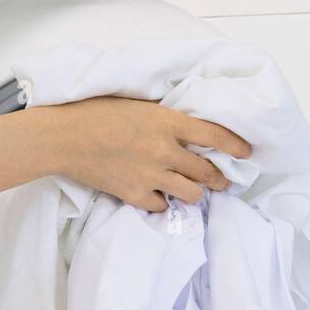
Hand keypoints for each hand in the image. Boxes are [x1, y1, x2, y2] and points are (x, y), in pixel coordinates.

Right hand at [50, 96, 252, 211]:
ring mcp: (151, 175)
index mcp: (167, 121)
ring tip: (192, 189)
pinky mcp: (134, 194)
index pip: (215, 135)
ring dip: (195, 192)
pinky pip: (162, 206)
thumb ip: (165, 117)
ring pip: (192, 194)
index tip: (246, 153)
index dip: (236, 146)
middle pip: (208, 171)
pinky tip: (159, 195)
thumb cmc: (95, 112)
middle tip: (222, 180)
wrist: (62, 137)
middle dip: (220, 178)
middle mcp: (164, 150)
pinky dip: (163, 202)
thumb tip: (188, 127)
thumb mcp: (138, 103)